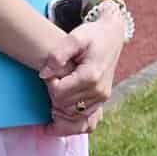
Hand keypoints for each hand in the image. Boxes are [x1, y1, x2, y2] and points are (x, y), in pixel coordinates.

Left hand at [42, 13, 123, 132]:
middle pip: (63, 106)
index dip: (50, 84)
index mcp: (91, 76)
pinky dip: (71, 117)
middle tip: (54, 79)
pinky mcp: (102, 101)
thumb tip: (44, 75)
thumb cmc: (92, 35)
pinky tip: (64, 106)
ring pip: (72, 117)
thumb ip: (57, 55)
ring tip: (57, 92)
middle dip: (53, 95)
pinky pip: (85, 120)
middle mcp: (98, 91)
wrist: (112, 37)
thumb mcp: (74, 37)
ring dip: (60, 108)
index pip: (58, 93)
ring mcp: (102, 98)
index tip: (51, 72)